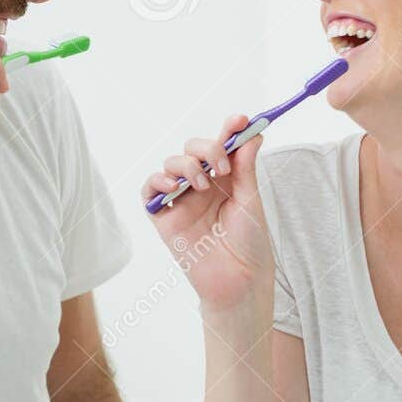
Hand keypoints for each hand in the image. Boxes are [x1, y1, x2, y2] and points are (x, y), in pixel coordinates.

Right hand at [140, 114, 274, 310]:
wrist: (238, 280)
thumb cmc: (249, 244)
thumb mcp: (250, 200)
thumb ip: (245, 167)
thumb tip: (251, 134)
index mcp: (226, 179)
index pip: (222, 145)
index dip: (228, 129)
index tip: (239, 120)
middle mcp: (202, 185)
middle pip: (193, 149)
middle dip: (206, 149)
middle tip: (221, 167)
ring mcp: (182, 200)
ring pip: (171, 164)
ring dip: (185, 166)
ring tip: (201, 184)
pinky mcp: (164, 217)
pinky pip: (149, 191)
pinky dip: (156, 182)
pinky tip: (173, 186)